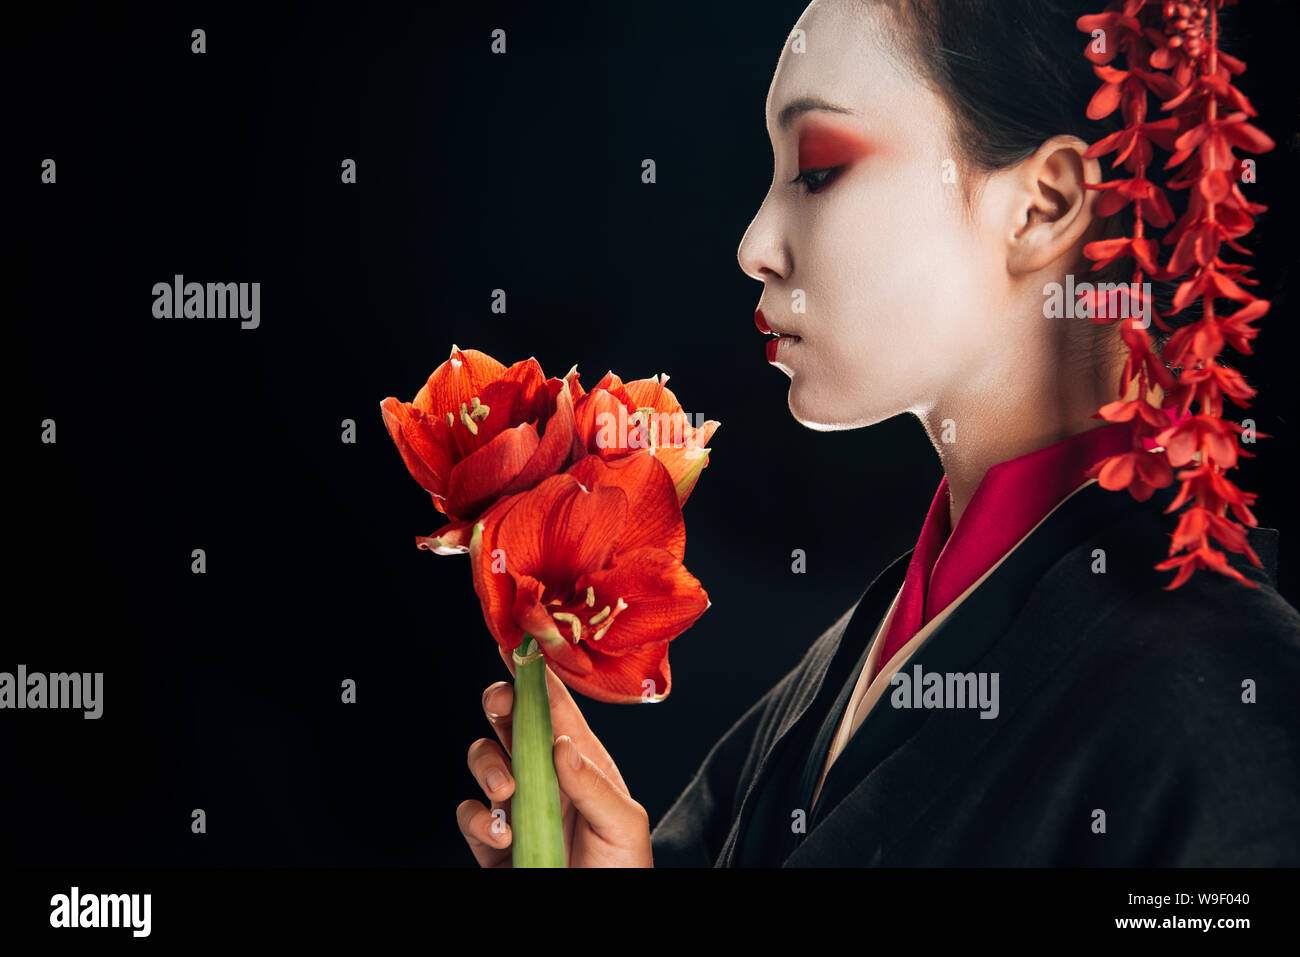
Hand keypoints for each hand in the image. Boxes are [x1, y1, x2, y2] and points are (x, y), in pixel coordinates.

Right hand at [456, 646, 653, 866]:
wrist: (598, 916)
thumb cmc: (623, 871)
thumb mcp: (624, 826)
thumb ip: (595, 786)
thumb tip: (560, 746)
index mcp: (580, 761)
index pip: (556, 706)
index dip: (535, 672)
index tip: (518, 642)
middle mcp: (545, 775)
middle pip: (511, 720)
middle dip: (500, 704)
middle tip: (502, 707)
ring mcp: (517, 804)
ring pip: (483, 759)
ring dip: (487, 767)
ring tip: (507, 793)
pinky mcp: (492, 840)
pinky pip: (469, 813)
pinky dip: (477, 818)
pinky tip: (502, 835)